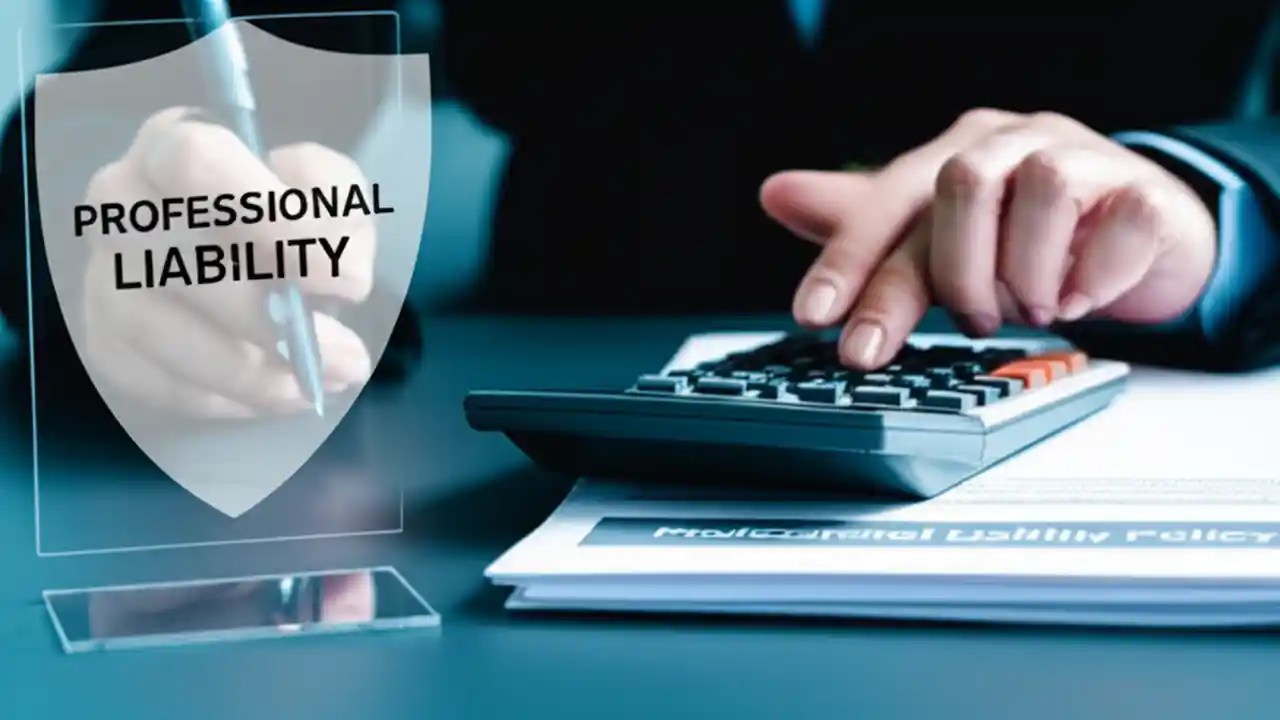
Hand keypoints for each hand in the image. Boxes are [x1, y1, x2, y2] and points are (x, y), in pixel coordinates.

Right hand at [81, 107, 374, 417]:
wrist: (258, 261)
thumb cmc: (291, 214)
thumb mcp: (331, 192)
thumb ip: (340, 209)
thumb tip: (344, 272)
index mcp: (173, 143)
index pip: (196, 162)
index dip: (271, 221)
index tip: (345, 279)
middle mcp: (120, 200)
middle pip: (176, 259)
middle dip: (268, 319)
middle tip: (346, 357)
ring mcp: (103, 272)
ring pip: (156, 330)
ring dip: (248, 373)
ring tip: (316, 385)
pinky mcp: (105, 339)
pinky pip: (154, 382)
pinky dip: (222, 399)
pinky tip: (275, 395)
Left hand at [760, 108, 1216, 368]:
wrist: (1138, 234)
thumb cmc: (1024, 235)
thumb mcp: (936, 237)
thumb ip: (865, 225)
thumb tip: (775, 193)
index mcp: (953, 153)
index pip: (888, 199)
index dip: (849, 257)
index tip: (817, 315)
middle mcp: (1012, 143)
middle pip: (958, 187)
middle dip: (954, 274)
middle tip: (968, 321)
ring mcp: (1083, 158)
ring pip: (1039, 192)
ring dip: (1025, 275)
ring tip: (1030, 308)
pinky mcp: (1145, 194)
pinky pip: (1117, 223)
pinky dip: (1090, 277)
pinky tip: (1077, 298)